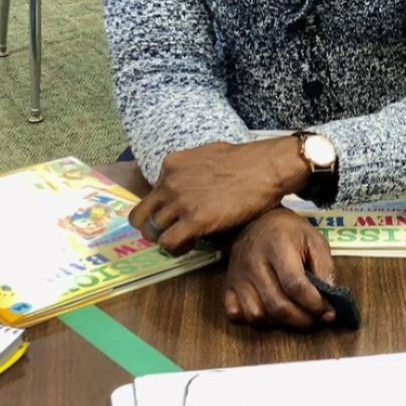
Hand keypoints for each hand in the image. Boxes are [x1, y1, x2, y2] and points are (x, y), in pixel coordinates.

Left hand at [129, 140, 306, 254]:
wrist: (265, 167)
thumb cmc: (246, 161)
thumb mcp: (207, 156)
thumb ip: (191, 171)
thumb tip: (192, 184)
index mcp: (171, 165)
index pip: (150, 196)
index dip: (161, 210)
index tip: (174, 216)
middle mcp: (169, 183)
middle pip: (140, 216)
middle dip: (152, 228)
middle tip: (170, 233)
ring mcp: (180, 202)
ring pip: (152, 233)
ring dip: (166, 240)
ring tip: (185, 240)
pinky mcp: (194, 221)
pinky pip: (168, 243)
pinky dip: (176, 249)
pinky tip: (191, 245)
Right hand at [224, 209, 336, 330]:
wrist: (256, 220)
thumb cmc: (289, 232)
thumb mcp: (314, 240)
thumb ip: (325, 268)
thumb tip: (330, 298)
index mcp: (277, 246)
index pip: (295, 285)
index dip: (314, 304)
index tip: (328, 312)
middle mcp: (253, 262)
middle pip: (277, 305)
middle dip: (301, 320)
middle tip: (315, 319)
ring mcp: (238, 276)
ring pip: (256, 315)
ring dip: (278, 323)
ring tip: (293, 315)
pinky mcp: (228, 285)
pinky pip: (235, 315)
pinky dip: (252, 320)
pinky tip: (268, 312)